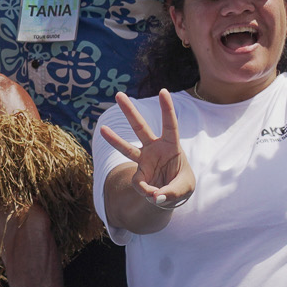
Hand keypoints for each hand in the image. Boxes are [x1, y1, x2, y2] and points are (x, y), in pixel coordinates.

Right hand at [100, 90, 193, 208]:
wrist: (172, 195)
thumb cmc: (182, 184)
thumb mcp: (185, 188)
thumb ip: (172, 191)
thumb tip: (154, 195)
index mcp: (171, 145)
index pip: (170, 124)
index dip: (167, 109)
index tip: (163, 91)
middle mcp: (154, 148)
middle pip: (140, 128)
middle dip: (129, 111)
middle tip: (119, 95)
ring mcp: (144, 160)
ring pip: (127, 147)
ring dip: (114, 138)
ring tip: (102, 128)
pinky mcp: (138, 174)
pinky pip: (139, 184)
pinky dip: (147, 192)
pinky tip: (155, 196)